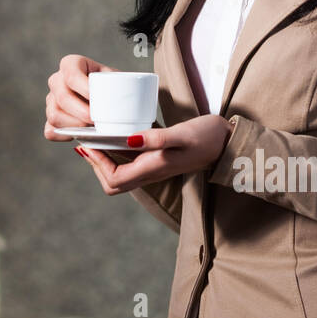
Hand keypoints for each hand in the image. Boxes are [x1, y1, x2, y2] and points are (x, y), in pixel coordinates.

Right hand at [43, 53, 115, 140]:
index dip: (83, 87)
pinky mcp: (51, 119)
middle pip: (62, 97)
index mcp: (71, 64)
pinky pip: (51, 131)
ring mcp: (51, 101)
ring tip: (91, 129)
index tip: (97, 99)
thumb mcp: (118, 79)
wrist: (110, 99)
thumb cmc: (115, 87)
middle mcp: (57, 80)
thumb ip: (120, 84)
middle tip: (96, 120)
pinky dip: (64, 136)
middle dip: (80, 111)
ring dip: (74, 125)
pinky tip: (79, 135)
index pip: (71, 73)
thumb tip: (123, 100)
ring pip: (55, 115)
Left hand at [74, 114, 233, 193]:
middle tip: (88, 144)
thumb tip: (128, 140)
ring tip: (95, 140)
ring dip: (103, 161)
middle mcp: (151, 174)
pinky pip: (129, 166)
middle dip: (96, 166)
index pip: (114, 179)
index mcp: (153, 169)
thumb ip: (156, 138)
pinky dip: (115, 155)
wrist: (228, 142)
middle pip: (113, 184)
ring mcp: (154, 170)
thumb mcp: (181, 133)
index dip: (97, 164)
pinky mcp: (157, 162)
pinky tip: (113, 139)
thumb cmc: (207, 136)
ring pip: (120, 176)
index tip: (89, 143)